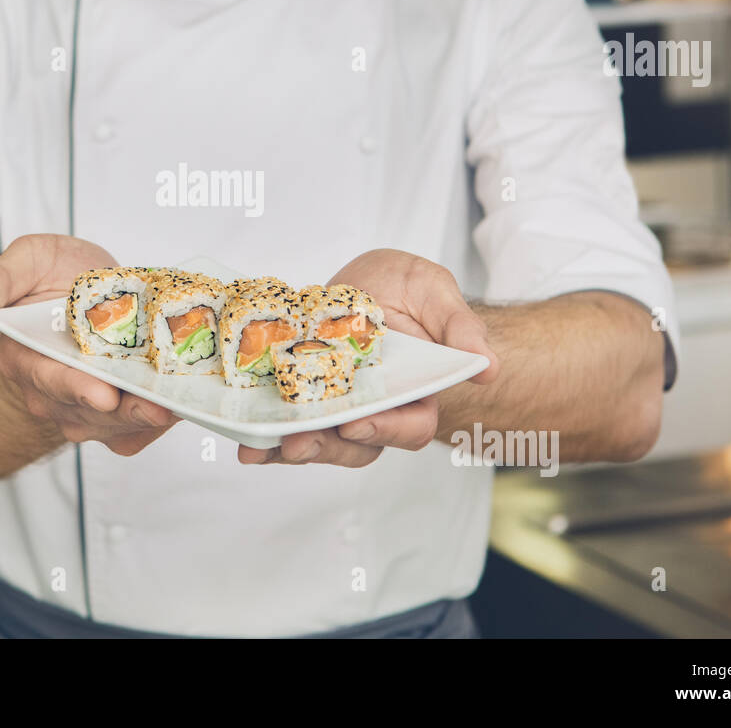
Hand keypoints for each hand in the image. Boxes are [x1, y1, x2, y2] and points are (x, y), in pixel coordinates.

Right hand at [0, 234, 179, 456]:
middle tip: (156, 406)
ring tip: (178, 407)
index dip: (77, 388)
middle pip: (90, 412)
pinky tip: (183, 406)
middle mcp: (56, 393)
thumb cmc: (51, 281)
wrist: (82, 297)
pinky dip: (164, 422)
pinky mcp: (121, 417)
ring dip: (150, 419)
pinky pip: (140, 433)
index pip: (50, 379)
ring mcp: (90, 410)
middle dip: (124, 411)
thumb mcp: (26, 262)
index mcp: (27, 358)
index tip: (102, 394)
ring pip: (119, 426)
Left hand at [238, 249, 497, 467]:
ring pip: (318, 440)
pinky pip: (285, 422)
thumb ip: (460, 327)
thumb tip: (488, 366)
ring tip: (260, 447)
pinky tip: (243, 439)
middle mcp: (375, 408)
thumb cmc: (411, 291)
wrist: (371, 282)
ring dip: (288, 448)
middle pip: (356, 444)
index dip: (386, 428)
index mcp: (415, 392)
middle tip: (296, 442)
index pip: (409, 424)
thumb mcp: (437, 292)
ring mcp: (336, 405)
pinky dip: (264, 434)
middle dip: (325, 447)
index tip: (357, 422)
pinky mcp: (302, 396)